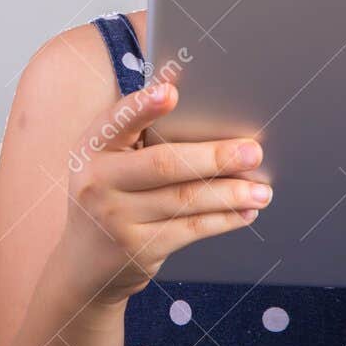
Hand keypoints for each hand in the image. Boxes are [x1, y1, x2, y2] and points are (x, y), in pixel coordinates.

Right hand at [52, 81, 271, 306]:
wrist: (83, 262)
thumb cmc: (106, 193)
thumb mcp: (107, 159)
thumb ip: (136, 127)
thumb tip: (176, 83)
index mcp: (92, 148)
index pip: (118, 121)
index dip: (143, 106)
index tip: (171, 92)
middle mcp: (98, 182)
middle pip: (163, 165)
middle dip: (213, 158)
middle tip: (253, 151)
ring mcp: (117, 219)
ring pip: (185, 200)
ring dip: (230, 193)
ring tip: (262, 188)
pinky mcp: (140, 248)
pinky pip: (191, 229)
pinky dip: (224, 219)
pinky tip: (246, 210)